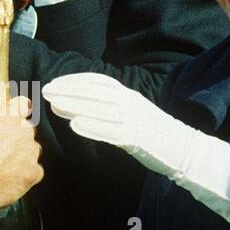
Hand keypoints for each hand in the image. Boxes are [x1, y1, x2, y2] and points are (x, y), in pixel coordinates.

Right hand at [0, 97, 41, 209]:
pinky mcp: (33, 174)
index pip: (21, 104)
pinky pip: (32, 171)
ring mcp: (31, 154)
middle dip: (12, 135)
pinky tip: (7, 176)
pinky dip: (22, 174)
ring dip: (19, 154)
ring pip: (29, 150)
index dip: (14, 109)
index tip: (8, 116)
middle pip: (24, 129)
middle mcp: (25, 131)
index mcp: (9, 115)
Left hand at [43, 73, 229, 220]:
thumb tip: (81, 107)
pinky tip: (75, 126)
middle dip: (69, 91)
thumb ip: (110, 109)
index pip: (99, 82)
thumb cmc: (152, 134)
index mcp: (129, 96)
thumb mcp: (131, 114)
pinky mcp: (139, 138)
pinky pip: (113, 132)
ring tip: (54, 105)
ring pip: (101, 110)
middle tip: (46, 91)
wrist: (183, 149)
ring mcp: (135, 120)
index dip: (74, 80)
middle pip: (96, 93)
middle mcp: (131, 103)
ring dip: (76, 106)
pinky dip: (93, 128)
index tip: (54, 83)